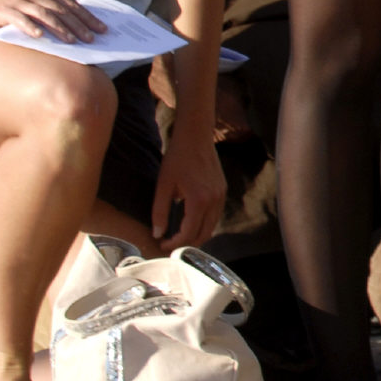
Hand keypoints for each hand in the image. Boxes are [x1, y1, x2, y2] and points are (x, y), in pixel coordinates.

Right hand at [0, 0, 104, 42]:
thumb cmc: (9, 3)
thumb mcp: (32, 1)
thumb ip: (50, 9)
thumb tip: (73, 25)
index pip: (71, 4)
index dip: (87, 17)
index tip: (101, 28)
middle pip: (62, 10)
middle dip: (79, 25)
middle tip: (91, 38)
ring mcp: (21, 1)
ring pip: (45, 15)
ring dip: (60, 28)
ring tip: (72, 41)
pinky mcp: (6, 10)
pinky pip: (20, 19)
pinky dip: (31, 27)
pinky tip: (40, 37)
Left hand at [150, 131, 224, 251]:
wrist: (196, 136)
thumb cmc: (177, 158)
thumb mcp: (163, 185)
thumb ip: (160, 212)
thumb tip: (158, 234)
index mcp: (199, 200)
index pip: (189, 232)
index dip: (174, 243)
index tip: (162, 244)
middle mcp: (214, 200)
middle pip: (204, 233)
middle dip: (187, 243)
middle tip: (171, 244)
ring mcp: (221, 195)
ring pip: (212, 226)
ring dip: (197, 234)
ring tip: (179, 236)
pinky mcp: (222, 191)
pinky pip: (215, 215)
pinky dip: (204, 223)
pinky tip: (190, 221)